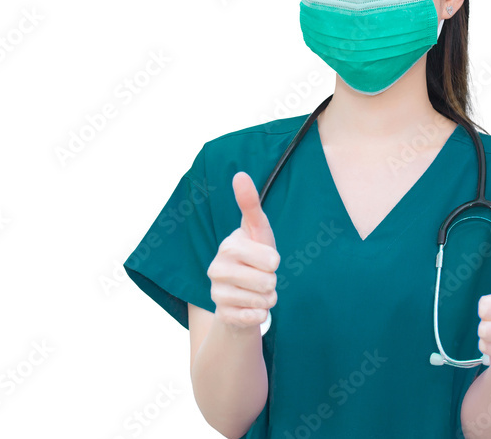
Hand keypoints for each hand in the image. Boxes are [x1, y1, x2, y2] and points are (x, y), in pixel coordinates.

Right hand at [206, 171, 279, 330]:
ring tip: (255, 292)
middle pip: (269, 280)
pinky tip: (249, 308)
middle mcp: (217, 268)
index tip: (265, 259)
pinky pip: (256, 318)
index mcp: (228, 245)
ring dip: (267, 299)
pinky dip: (260, 315)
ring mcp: (216, 293)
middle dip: (272, 283)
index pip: (271, 258)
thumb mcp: (257, 232)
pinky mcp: (222, 316)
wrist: (239, 298)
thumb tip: (240, 174)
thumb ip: (250, 204)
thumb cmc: (254, 259)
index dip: (274, 261)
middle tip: (261, 278)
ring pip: (264, 300)